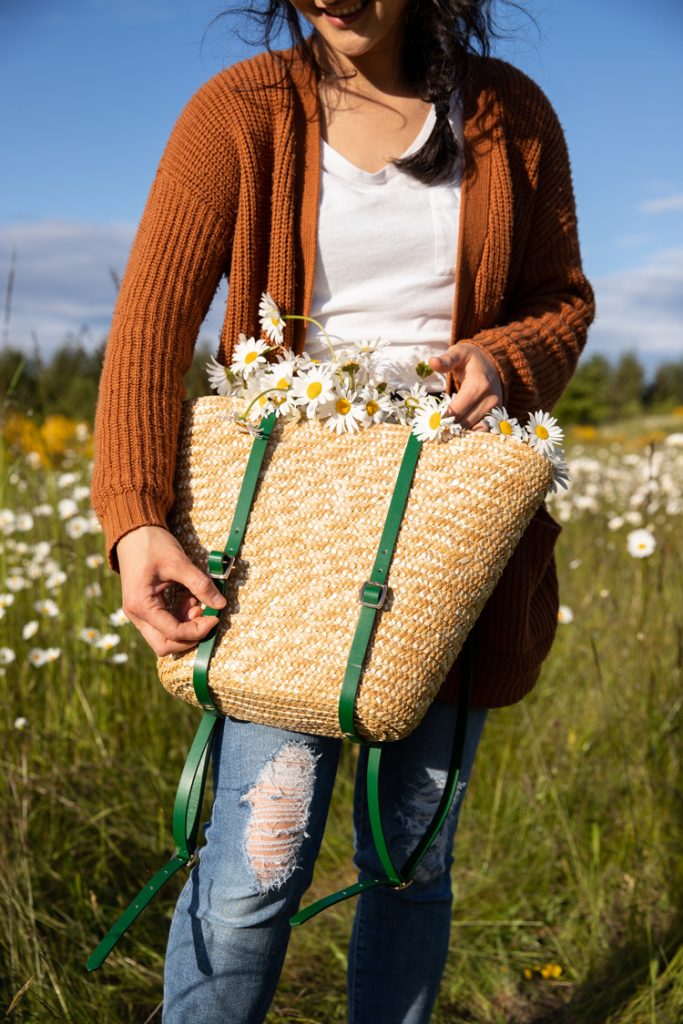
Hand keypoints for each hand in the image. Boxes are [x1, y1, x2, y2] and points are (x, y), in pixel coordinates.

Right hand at [116, 525, 226, 656]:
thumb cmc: (152, 544)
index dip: (198, 630)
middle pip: (164, 645)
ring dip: (185, 629)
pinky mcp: (144, 609)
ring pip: (164, 638)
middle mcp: (136, 614)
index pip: (173, 632)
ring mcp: (138, 614)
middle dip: (190, 636)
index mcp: (141, 604)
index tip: (215, 618)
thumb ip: (200, 584)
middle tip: (207, 617)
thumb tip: (221, 604)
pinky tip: (189, 602)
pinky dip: (179, 620)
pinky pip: (162, 626)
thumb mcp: (179, 562)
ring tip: (197, 605)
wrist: (133, 532)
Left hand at [429, 343, 503, 430]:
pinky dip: (471, 434)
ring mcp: (496, 409)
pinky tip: (460, 432)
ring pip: (474, 430)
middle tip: (435, 429)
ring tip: (447, 430)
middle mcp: (490, 400)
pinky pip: (483, 431)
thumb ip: (446, 360)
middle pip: (464, 423)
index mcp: (478, 386)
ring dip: (460, 432)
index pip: (456, 411)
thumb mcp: (459, 353)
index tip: (430, 422)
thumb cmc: (472, 359)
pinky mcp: (497, 415)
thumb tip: (432, 362)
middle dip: (449, 427)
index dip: (441, 419)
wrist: (495, 362)